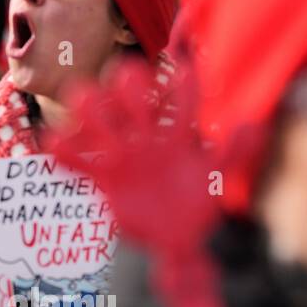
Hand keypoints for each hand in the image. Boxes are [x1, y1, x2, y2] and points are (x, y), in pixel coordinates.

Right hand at [49, 58, 251, 306]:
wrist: (177, 240)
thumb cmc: (197, 206)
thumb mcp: (216, 178)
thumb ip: (233, 151)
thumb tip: (254, 123)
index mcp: (178, 139)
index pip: (182, 106)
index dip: (184, 87)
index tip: (185, 66)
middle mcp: (148, 141)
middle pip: (136, 108)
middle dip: (130, 90)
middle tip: (125, 73)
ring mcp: (125, 159)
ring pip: (105, 130)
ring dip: (92, 113)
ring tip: (81, 96)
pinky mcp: (106, 180)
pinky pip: (82, 166)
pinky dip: (66, 155)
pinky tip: (52, 141)